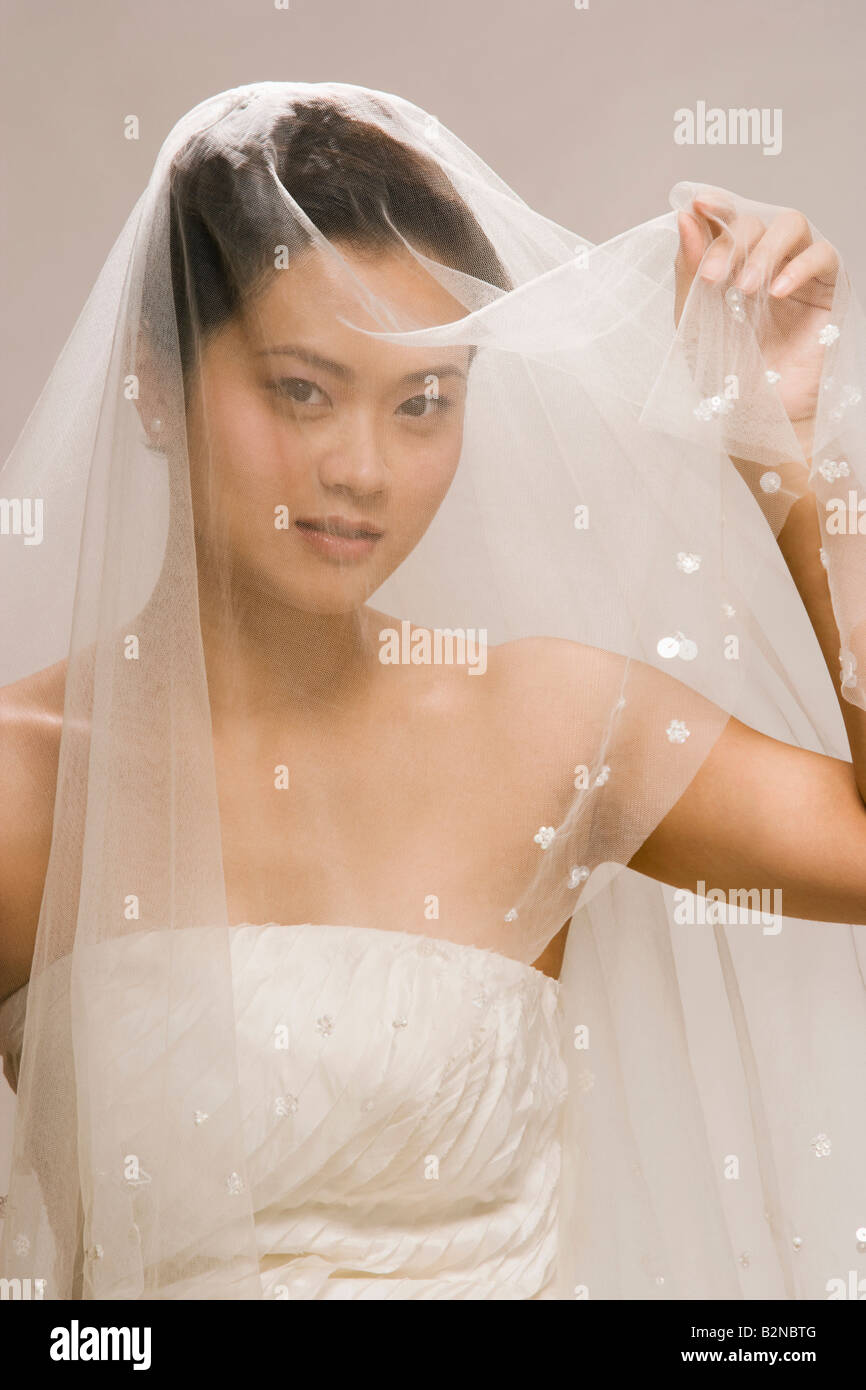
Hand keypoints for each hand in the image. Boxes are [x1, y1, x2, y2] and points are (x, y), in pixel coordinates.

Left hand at [675, 193, 839, 455]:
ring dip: (764, 250)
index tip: (698, 205)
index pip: (725, 220)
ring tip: (744, 290)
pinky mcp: (828, 290)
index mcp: (730, 266)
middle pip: (754, 220)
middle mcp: (763, 264)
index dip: (715, 206)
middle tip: (714, 279)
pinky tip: (777, 293)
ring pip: (790, 224)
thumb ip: (688, 272)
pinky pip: (822, 255)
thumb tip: (686, 218)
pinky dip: (799, 266)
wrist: (759, 417)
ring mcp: (796, 273)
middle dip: (731, 242)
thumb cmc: (726, 377)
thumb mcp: (693, 324)